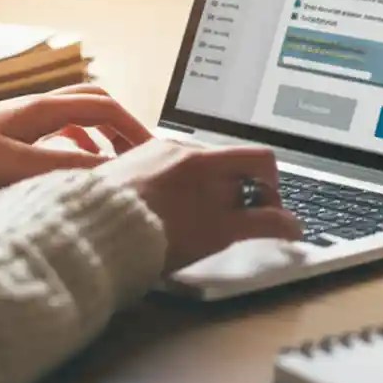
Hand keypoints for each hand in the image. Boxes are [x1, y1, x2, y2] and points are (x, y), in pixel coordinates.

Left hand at [0, 84, 151, 191]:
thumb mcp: (18, 166)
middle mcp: (38, 107)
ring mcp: (25, 118)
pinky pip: (59, 130)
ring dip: (103, 134)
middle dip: (123, 124)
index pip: (105, 106)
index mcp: (44, 109)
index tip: (151, 151)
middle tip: (140, 151)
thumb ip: (66, 168)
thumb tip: (112, 172)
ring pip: (78, 116)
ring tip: (117, 161)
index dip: (133, 126)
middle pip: (95, 103)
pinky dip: (79, 144)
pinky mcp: (12, 132)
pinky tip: (77, 164)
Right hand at [92, 140, 303, 272]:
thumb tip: (139, 191)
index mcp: (166, 149)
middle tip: (264, 196)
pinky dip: (286, 224)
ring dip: (273, 200)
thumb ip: (135, 180)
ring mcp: (208, 191)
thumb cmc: (91, 214)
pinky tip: (293, 233)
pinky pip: (267, 219)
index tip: (229, 185)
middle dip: (263, 176)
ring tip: (278, 215)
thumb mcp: (112, 181)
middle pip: (248, 157)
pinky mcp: (218, 225)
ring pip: (261, 182)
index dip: (226, 173)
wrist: (89, 231)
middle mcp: (194, 161)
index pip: (212, 154)